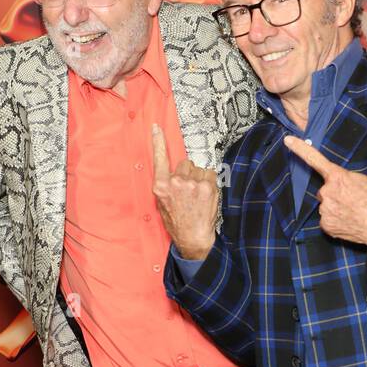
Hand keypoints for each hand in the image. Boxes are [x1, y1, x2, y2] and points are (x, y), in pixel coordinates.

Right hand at [151, 124, 217, 259]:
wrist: (193, 238)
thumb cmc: (178, 223)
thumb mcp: (162, 204)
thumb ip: (165, 186)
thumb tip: (170, 174)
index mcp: (161, 186)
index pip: (159, 159)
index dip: (158, 142)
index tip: (157, 128)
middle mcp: (175, 182)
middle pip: (184, 163)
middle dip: (188, 173)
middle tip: (189, 191)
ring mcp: (192, 183)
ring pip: (198, 169)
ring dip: (199, 179)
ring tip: (197, 196)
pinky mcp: (206, 186)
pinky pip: (209, 174)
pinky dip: (209, 182)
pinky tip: (205, 196)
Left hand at [282, 136, 366, 248]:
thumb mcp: (364, 181)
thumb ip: (346, 179)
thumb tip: (340, 185)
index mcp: (338, 177)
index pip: (315, 159)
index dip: (300, 149)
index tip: (287, 140)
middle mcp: (327, 192)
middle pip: (325, 191)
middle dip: (335, 194)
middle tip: (352, 200)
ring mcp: (325, 210)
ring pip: (326, 206)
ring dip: (336, 208)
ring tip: (354, 212)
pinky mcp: (325, 225)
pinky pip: (327, 220)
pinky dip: (336, 221)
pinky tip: (349, 221)